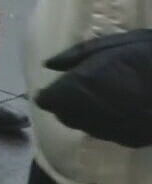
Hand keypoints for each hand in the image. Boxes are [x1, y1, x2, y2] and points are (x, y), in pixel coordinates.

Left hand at [37, 30, 151, 146]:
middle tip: (65, 95)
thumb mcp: (116, 45)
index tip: (47, 91)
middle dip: (62, 107)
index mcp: (92, 82)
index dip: (48, 96)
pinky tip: (108, 112)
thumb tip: (49, 65)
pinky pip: (107, 134)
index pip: (53, 99)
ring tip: (85, 102)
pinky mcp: (135, 138)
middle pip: (67, 116)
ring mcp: (120, 127)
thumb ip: (79, 54)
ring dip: (79, 117)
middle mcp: (101, 110)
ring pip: (85, 128)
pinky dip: (100, 125)